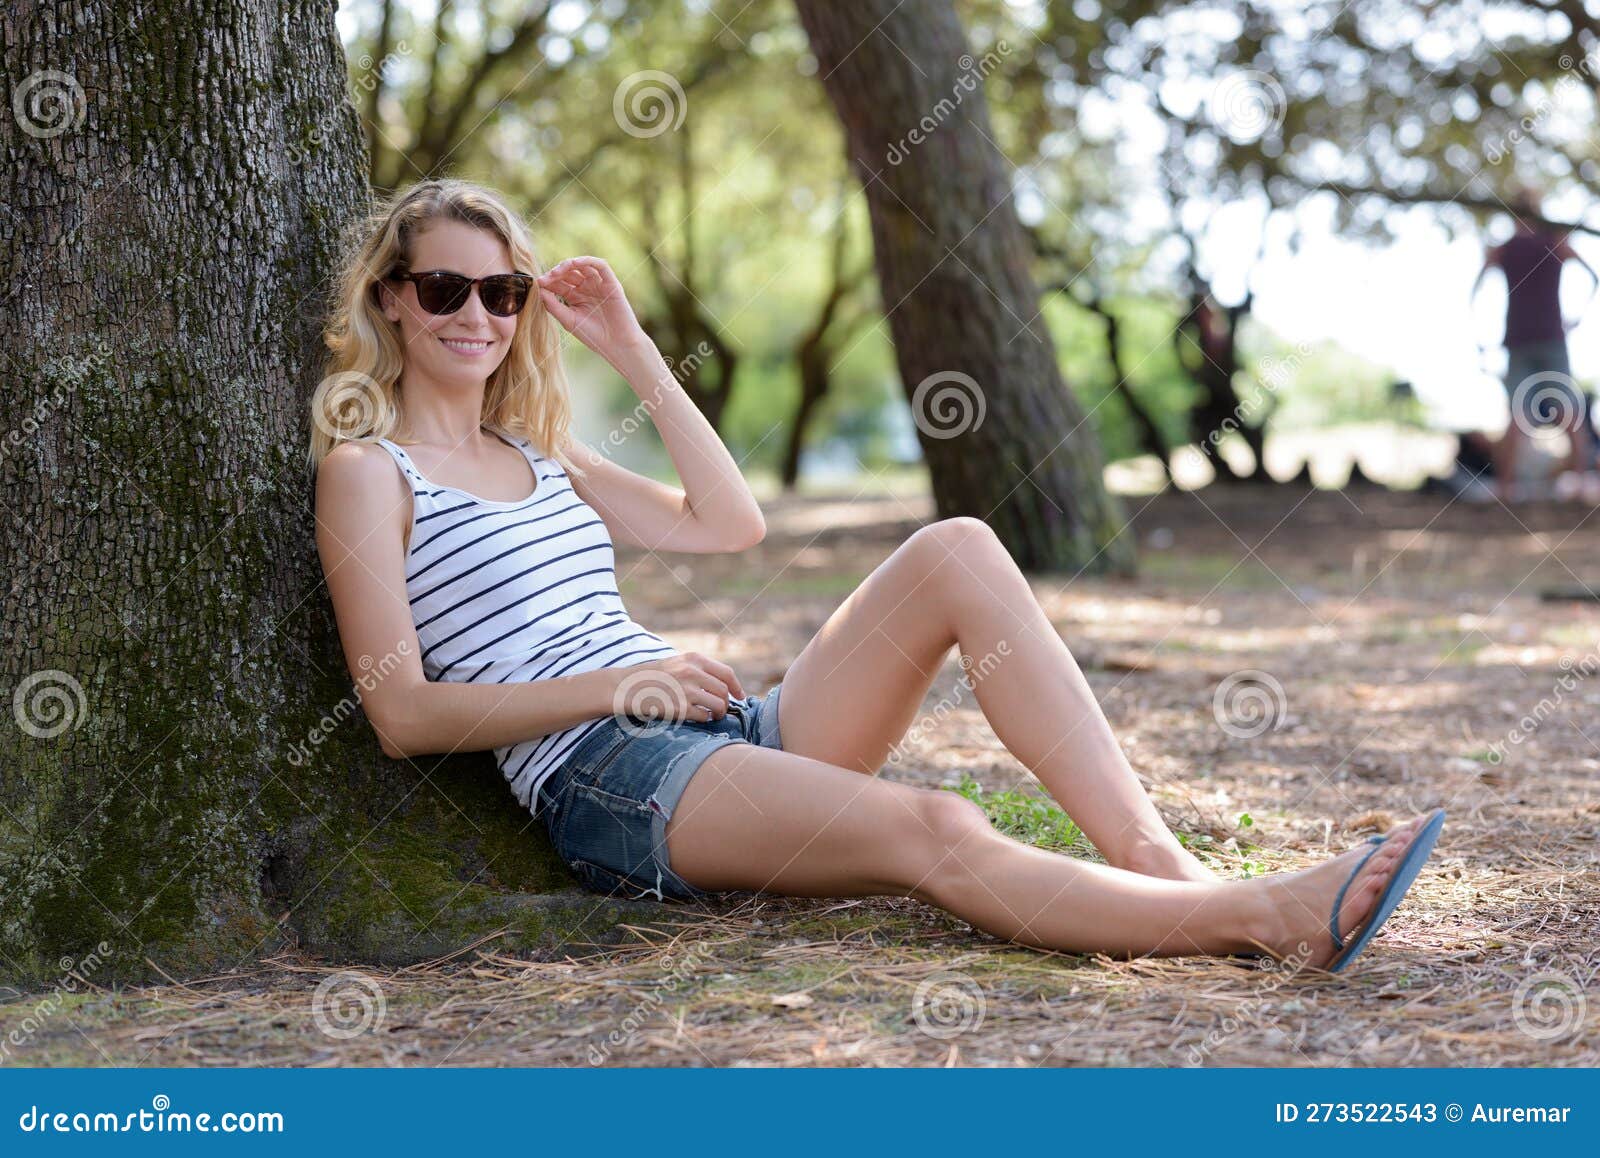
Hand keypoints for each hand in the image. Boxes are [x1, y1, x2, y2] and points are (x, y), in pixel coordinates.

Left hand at [537, 256, 647, 362]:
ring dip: (568, 264)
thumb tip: (538, 289)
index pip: (558, 283)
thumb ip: (553, 305)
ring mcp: (599, 285)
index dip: (548, 281)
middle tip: (546, 278)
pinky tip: (575, 263)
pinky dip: (587, 260)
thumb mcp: (568, 320)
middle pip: (569, 272)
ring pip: (583, 265)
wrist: (617, 345)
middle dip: (556, 272)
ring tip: (557, 272)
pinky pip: (600, 266)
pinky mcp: (611, 283)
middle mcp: (586, 288)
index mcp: (575, 297)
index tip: (538, 283)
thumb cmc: (593, 336)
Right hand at [611, 652, 745, 722]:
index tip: (740, 696)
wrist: (626, 687)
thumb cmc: (651, 677)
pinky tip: (698, 718)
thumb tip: (722, 686)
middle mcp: (692, 672)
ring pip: (717, 705)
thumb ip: (697, 670)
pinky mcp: (680, 707)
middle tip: (721, 710)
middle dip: (726, 703)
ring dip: (718, 713)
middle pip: (723, 691)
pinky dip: (705, 719)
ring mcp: (686, 690)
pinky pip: (703, 716)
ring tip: (712, 716)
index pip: (726, 673)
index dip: (737, 687)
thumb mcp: (676, 663)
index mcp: (693, 658)